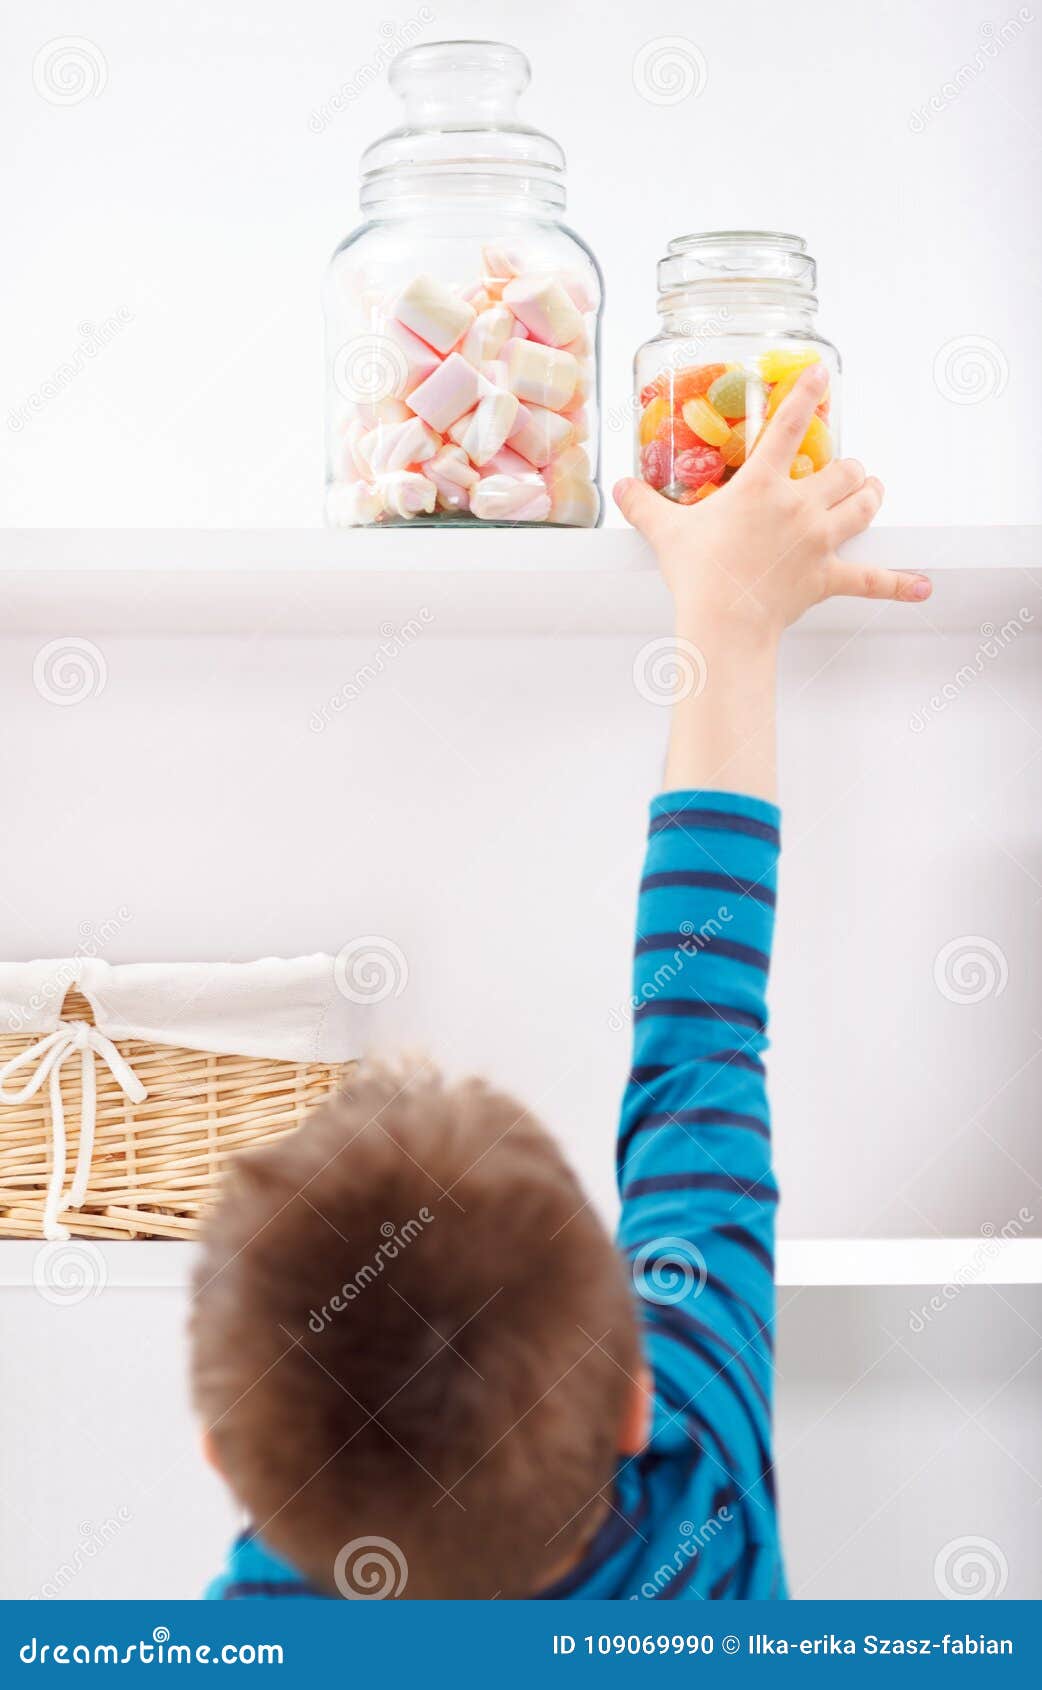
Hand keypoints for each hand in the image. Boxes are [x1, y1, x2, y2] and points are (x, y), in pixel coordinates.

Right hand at [614, 363, 930, 641]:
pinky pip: (873, 580)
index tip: (821, 373)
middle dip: (847, 465)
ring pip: (862, 507)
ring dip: (870, 496)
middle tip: (843, 466)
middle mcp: (799, 506)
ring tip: (871, 490)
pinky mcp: (828, 577)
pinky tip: (923, 586)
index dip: (806, 394)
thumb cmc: (697, 575)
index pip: (789, 427)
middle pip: (842, 470)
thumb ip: (644, 505)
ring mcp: (819, 541)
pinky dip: (899, 584)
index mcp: (761, 486)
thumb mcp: (666, 533)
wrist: (723, 622)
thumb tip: (620, 487)